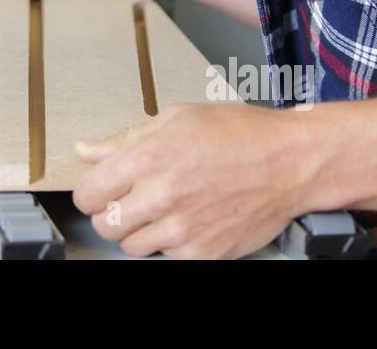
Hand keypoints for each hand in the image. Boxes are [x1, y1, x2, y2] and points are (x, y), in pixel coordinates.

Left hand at [72, 102, 308, 258]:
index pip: (89, 194)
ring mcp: (183, 229)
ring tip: (163, 209)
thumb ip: (125, 140)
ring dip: (140, 231)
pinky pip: (165, 258)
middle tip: (132, 199)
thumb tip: (86, 150)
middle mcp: (162, 196)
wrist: (290, 161)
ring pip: (130, 246)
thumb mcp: (176, 119)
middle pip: (105, 225)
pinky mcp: (203, 253)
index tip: (101, 189)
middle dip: (113, 212)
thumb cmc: (239, 134)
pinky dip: (170, 244)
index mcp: (148, 157)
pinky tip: (187, 220)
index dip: (92, 192)